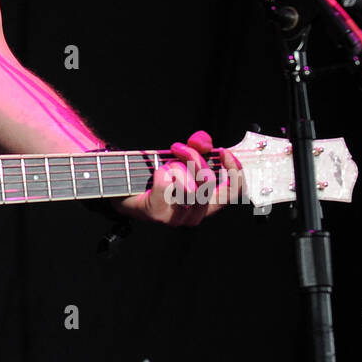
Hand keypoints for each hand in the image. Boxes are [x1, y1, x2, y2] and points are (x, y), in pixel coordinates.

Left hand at [116, 130, 242, 225]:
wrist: (127, 192)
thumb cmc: (158, 179)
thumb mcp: (184, 159)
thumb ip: (198, 147)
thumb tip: (204, 143)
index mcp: (208, 203)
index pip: (233, 192)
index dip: (234, 171)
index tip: (223, 151)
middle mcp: (196, 214)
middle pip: (207, 182)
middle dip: (193, 157)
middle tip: (178, 148)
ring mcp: (178, 218)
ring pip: (189, 186)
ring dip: (175, 167)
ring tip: (165, 165)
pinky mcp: (159, 215)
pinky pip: (166, 185)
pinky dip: (161, 172)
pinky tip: (156, 174)